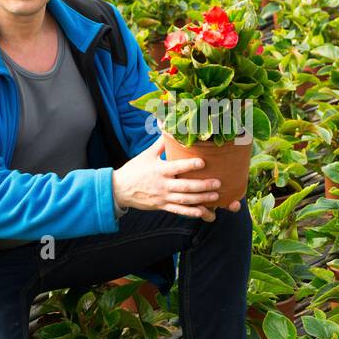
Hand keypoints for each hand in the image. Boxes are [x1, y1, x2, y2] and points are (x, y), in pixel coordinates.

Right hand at [112, 137, 241, 221]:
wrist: (120, 190)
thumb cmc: (135, 169)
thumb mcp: (147, 154)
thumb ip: (161, 143)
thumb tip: (168, 125)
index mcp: (159, 170)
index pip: (177, 167)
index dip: (190, 165)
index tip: (203, 163)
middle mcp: (162, 184)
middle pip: (185, 186)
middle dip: (202, 186)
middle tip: (218, 183)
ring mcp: (163, 197)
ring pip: (185, 200)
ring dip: (201, 199)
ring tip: (215, 196)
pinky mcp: (162, 206)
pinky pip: (178, 211)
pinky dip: (191, 212)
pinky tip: (202, 212)